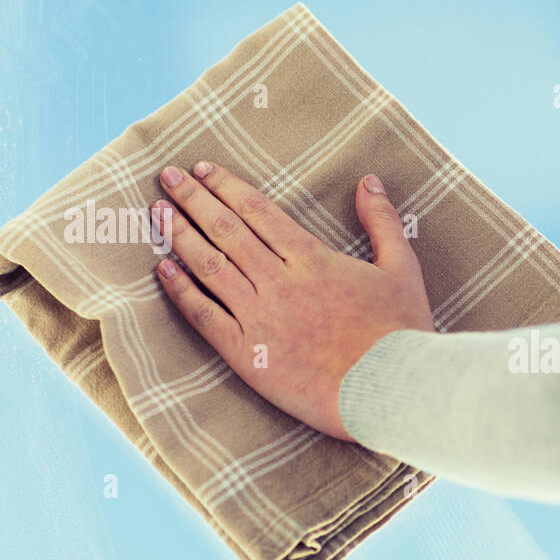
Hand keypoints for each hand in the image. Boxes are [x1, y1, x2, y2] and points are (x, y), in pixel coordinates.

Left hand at [151, 163, 433, 441]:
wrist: (390, 389)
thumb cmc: (401, 332)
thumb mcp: (401, 268)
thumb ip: (382, 221)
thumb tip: (369, 180)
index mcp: (312, 258)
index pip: (258, 211)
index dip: (226, 186)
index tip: (201, 169)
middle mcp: (279, 281)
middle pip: (226, 231)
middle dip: (193, 199)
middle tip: (167, 177)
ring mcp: (261, 318)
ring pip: (209, 267)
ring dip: (180, 236)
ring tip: (158, 214)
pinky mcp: (249, 354)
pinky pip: (205, 317)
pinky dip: (181, 291)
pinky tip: (164, 271)